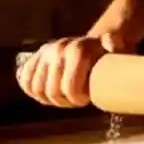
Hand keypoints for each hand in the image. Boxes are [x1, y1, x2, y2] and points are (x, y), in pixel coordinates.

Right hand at [17, 32, 132, 107]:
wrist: (94, 43)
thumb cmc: (107, 55)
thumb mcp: (118, 51)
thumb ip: (117, 46)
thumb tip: (114, 42)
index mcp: (77, 51)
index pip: (69, 88)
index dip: (76, 100)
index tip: (86, 100)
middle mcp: (58, 49)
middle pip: (51, 91)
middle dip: (64, 102)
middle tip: (76, 100)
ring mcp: (45, 53)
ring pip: (36, 88)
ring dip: (49, 99)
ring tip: (63, 97)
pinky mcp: (36, 57)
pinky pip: (25, 79)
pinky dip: (32, 90)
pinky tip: (45, 94)